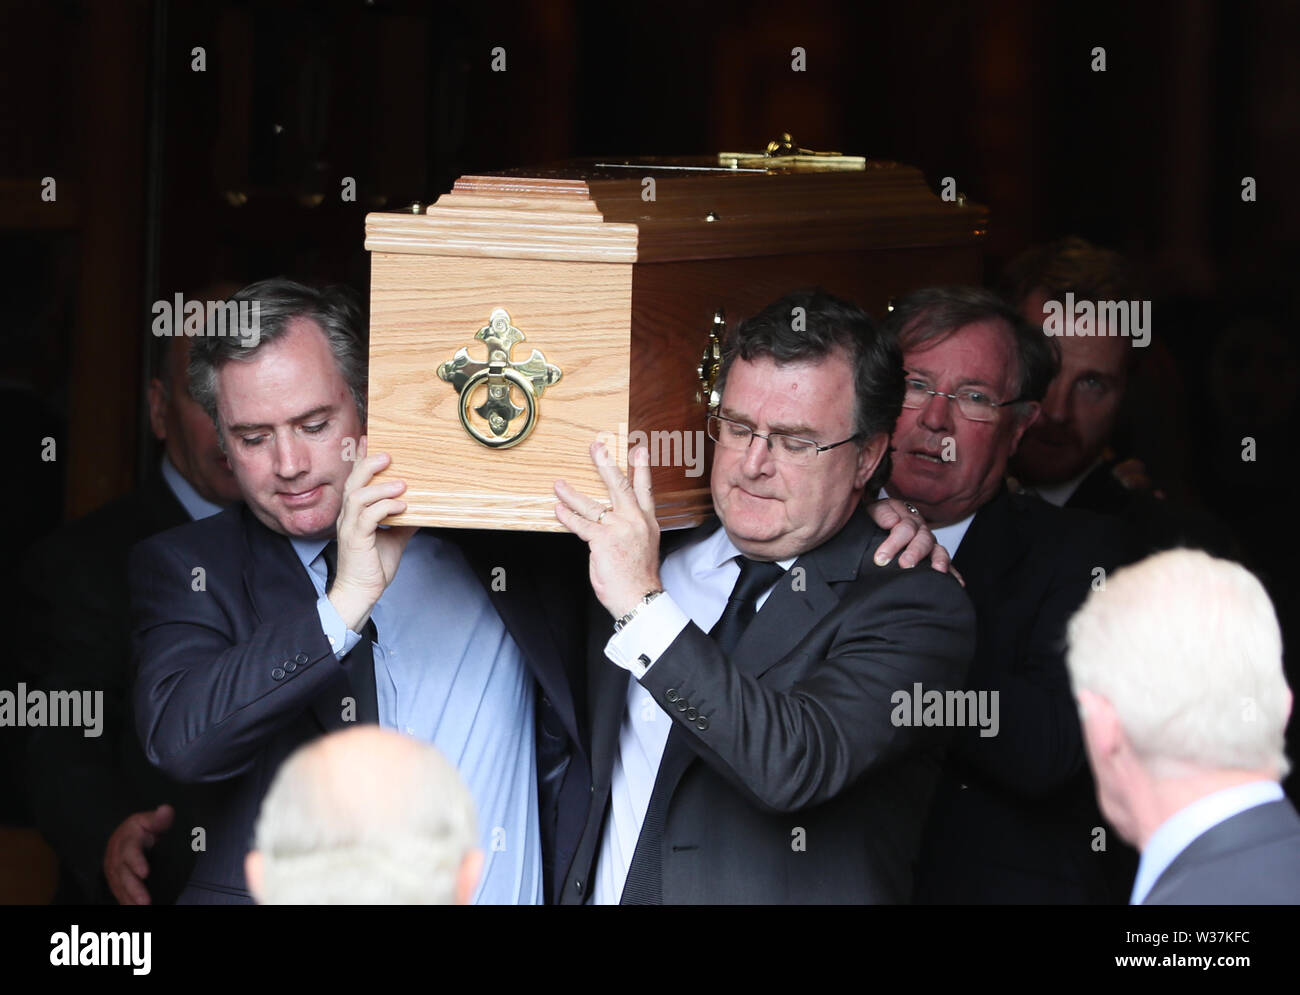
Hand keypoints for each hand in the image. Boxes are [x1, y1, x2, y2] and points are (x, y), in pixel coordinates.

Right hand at [103, 803, 173, 905]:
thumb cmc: (141, 828)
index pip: (130, 851)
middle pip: (124, 874)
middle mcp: (117, 857)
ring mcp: (114, 871)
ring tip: (142, 909)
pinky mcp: (115, 880)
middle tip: (145, 902)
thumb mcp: (149, 820)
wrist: (121, 836)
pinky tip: (134, 909)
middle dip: (134, 889)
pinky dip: (126, 902)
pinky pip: (119, 893)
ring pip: (120, 887)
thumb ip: (158, 818)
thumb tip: (166, 809)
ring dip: (130, 899)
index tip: (145, 873)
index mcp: (126, 840)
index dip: (136, 862)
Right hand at [328, 436, 418, 630]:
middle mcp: (349, 517)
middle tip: (388, 456)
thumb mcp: (395, 540)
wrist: (360, 592)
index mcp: (355, 514)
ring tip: (402, 484)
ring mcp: (350, 527)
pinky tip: (402, 506)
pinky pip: (368, 517)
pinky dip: (385, 508)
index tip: (371, 442)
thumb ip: (405, 523)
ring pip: (358, 497)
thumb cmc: (373, 567)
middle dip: (369, 465)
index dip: (362, 462)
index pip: (356, 482)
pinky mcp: (355, 539)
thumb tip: (423, 510)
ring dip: (381, 487)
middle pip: (353, 482)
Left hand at [555, 441, 661, 618]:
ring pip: (592, 504)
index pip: (645, 489)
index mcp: (647, 522)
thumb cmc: (638, 576)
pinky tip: (558, 509)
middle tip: (597, 447)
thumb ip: (628, 529)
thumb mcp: (641, 546)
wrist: (640, 596)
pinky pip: (581, 524)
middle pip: (620, 486)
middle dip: (606, 464)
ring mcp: (620, 528)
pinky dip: (567, 517)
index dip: (642, 468)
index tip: (640, 449)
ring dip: (572, 494)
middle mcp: (635, 520)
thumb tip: (609, 521)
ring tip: (559, 484)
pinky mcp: (603, 540)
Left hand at [864, 498, 962, 584]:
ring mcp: (930, 545)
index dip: (894, 543)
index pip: (905, 528)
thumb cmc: (877, 518)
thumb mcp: (874, 510)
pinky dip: (953, 573)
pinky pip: (948, 565)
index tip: (881, 558)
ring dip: (939, 560)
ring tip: (937, 570)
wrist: (878, 521)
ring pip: (938, 551)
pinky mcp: (934, 558)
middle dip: (914, 553)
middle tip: (905, 564)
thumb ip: (881, 513)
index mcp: (907, 518)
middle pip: (923, 540)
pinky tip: (958, 583)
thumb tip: (892, 522)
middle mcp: (922, 531)